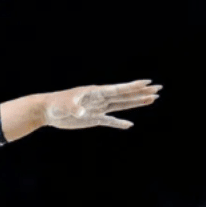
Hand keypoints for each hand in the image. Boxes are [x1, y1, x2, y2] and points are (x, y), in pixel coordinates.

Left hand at [43, 79, 160, 129]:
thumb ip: (74, 108)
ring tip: (151, 100)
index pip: (118, 89)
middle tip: (158, 89)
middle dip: (141, 93)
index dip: (133, 86)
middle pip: (125, 96)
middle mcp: (100, 99)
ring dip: (136, 103)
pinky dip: (119, 123)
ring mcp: (98, 108)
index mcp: (95, 92)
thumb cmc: (56, 104)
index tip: (147, 82)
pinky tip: (129, 125)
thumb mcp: (65, 105)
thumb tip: (81, 113)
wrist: (47, 111)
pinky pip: (109, 121)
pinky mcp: (92, 119)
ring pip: (121, 106)